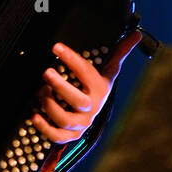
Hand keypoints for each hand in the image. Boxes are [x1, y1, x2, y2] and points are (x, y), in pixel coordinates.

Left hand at [33, 29, 143, 143]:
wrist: (97, 114)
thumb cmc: (98, 87)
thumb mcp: (109, 70)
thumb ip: (120, 52)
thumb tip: (137, 35)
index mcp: (100, 89)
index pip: (86, 72)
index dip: (71, 59)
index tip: (56, 47)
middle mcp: (92, 108)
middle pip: (78, 100)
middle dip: (60, 86)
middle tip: (46, 72)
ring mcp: (82, 123)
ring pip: (65, 119)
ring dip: (49, 105)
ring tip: (40, 91)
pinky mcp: (71, 135)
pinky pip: (57, 137)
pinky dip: (44, 128)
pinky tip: (34, 115)